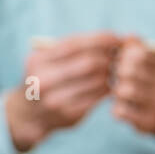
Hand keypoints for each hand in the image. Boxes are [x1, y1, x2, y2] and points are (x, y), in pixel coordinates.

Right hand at [5, 31, 117, 151]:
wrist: (30, 115)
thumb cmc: (48, 79)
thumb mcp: (49, 60)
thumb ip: (75, 48)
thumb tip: (116, 38)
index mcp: (38, 60)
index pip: (76, 44)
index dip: (102, 40)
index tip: (119, 39)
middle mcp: (43, 79)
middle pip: (90, 62)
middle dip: (111, 57)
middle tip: (124, 56)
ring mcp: (55, 98)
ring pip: (98, 80)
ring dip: (113, 73)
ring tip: (120, 69)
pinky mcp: (69, 113)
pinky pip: (99, 97)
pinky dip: (110, 88)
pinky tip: (113, 85)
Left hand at [110, 36, 154, 136]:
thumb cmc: (150, 81)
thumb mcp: (149, 62)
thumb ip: (137, 48)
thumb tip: (130, 37)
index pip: (138, 53)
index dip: (123, 56)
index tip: (121, 60)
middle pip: (128, 71)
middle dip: (118, 73)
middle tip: (118, 77)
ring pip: (123, 91)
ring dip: (117, 92)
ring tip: (121, 93)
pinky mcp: (150, 121)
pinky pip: (121, 111)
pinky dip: (118, 110)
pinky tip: (124, 108)